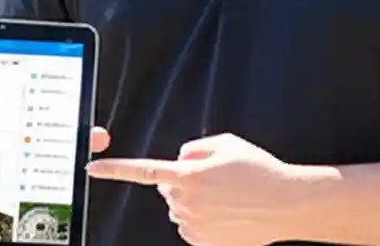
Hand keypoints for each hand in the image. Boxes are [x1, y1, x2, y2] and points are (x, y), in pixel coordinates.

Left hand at [86, 133, 309, 245]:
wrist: (287, 204)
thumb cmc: (259, 170)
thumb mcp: (227, 144)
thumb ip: (194, 148)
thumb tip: (179, 160)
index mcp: (190, 175)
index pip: (143, 171)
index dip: (115, 170)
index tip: (93, 168)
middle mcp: (187, 202)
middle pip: (167, 188)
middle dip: (182, 181)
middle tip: (214, 179)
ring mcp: (194, 226)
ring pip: (178, 208)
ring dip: (193, 201)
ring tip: (226, 197)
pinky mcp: (203, 243)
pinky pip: (189, 227)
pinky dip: (202, 219)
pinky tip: (226, 213)